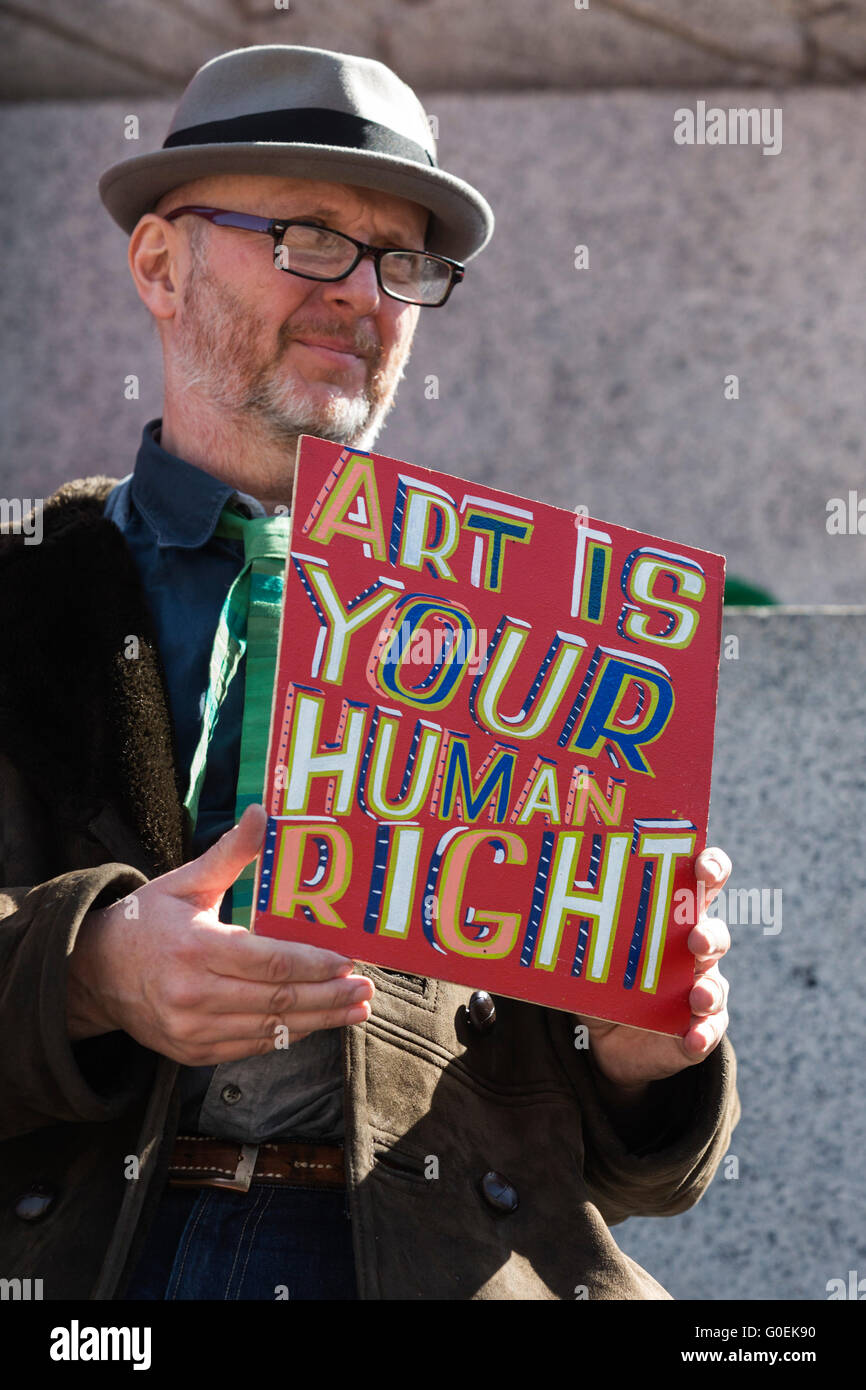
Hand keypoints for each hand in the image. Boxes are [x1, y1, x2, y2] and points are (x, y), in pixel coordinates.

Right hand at [66, 803, 373, 1064]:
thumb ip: (230, 853)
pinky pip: (250, 1047)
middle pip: (277, 999)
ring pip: (269, 1029)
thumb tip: (263, 813)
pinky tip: (314, 1023)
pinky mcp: (192, 1052)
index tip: (348, 960)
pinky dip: (285, 1036)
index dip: (314, 964)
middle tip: (365, 990)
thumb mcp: (185, 882)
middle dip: (328, 996)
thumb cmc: (146, 921)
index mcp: (194, 948)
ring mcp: (191, 1029)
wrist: (95, 972)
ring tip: (354, 1010)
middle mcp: (192, 995)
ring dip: (317, 1021)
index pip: (269, 962)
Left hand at [575, 847, 731, 1094]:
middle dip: (710, 935)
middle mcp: (691, 950)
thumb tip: (528, 904)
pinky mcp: (698, 1028)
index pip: (700, 882)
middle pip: (714, 933)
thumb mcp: (587, 950)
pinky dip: (704, 1034)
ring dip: (711, 988)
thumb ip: (572, 929)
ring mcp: (699, 988)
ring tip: (698, 996)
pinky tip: (692, 1038)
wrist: (605, 1041)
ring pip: (717, 983)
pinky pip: (710, 1030)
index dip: (710, 868)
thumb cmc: (601, 977)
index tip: (704, 867)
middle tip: (695, 941)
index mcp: (668, 917)